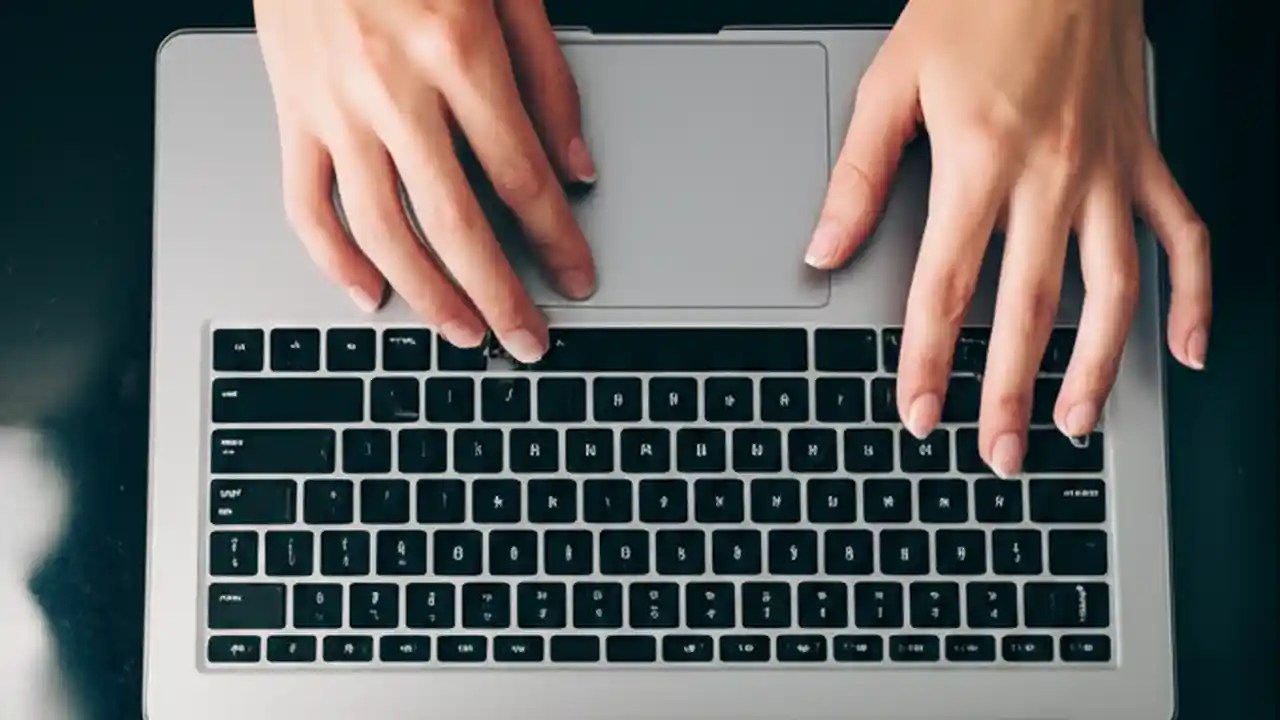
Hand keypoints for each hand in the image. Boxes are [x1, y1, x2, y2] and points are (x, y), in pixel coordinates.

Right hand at [255, 0, 597, 361]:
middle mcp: (393, 87)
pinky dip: (335, 260)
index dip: (558, 241)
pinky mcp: (289, 110)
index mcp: (458, 50)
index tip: (579, 278)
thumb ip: (547, 80)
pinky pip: (306, 203)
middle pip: (456, 222)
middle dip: (501, 295)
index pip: (522, 176)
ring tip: (464, 334)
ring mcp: (334, 105)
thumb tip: (576, 169)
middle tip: (528, 340)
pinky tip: (370, 295)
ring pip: (381, 229)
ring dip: (428, 295)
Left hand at [806, 0, 1209, 475]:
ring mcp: (1108, 172)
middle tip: (997, 452)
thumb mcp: (892, 82)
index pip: (945, 289)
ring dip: (1096, 366)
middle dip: (1008, 391)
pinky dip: (1194, 296)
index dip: (928, 362)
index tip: (918, 415)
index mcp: (979, 162)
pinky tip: (1186, 350)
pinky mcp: (1146, 159)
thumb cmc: (975, 3)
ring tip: (1076, 422)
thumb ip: (858, 177)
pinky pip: (1183, 238)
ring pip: (1112, 290)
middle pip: (1028, 309)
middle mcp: (1051, 177)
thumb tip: (823, 250)